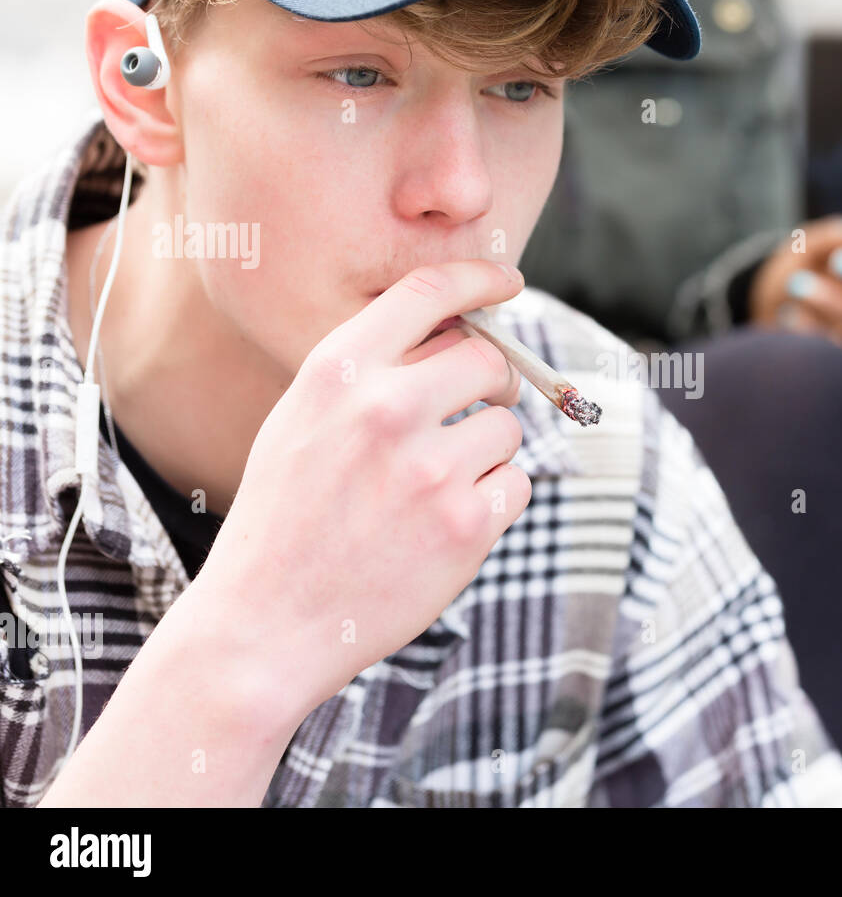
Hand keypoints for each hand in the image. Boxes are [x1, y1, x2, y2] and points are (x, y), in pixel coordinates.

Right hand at [200, 258, 531, 713]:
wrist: (264, 622)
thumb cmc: (286, 516)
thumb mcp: (302, 421)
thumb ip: (370, 372)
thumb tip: (460, 331)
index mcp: (337, 371)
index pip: (429, 291)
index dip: (480, 279)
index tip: (508, 284)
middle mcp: (385, 409)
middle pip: (488, 358)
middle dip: (496, 381)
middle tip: (486, 404)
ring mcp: (430, 469)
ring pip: (507, 427)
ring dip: (487, 451)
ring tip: (437, 488)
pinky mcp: (466, 526)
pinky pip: (516, 483)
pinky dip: (495, 500)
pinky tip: (447, 525)